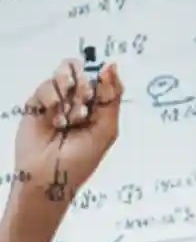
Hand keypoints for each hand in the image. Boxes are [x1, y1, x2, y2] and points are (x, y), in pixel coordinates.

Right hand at [12, 58, 123, 205]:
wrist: (50, 176)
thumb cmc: (82, 158)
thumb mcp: (107, 129)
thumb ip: (111, 97)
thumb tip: (111, 65)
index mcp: (98, 104)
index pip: (102, 76)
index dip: (100, 77)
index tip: (97, 92)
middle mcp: (77, 99)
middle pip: (80, 69)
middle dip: (83, 84)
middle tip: (83, 102)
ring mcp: (57, 100)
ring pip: (62, 75)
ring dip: (69, 94)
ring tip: (70, 118)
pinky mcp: (37, 104)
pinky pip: (45, 88)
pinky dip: (53, 101)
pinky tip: (57, 121)